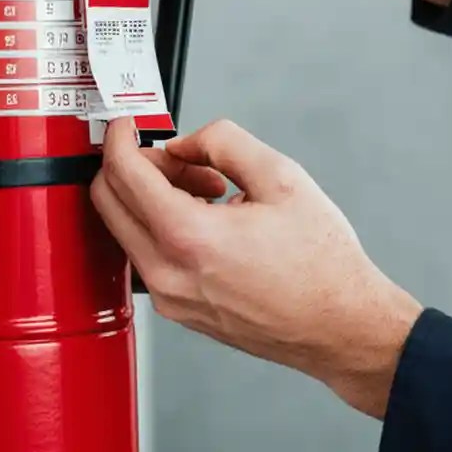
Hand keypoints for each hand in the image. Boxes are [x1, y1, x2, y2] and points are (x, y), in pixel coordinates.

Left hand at [90, 118, 423, 418]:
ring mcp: (169, 297)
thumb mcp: (281, 177)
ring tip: (209, 189)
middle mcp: (168, 273)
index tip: (125, 124)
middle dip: (135, 165)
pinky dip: (162, 226)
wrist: (342, 327)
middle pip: (109, 201)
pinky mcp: (176, 310)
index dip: (119, 138)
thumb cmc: (322, 266)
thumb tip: (184, 142)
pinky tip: (207, 218)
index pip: (124, 174)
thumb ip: (223, 142)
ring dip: (152, 197)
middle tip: (178, 156)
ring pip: (126, 228)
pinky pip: (146, 255)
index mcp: (189, 238)